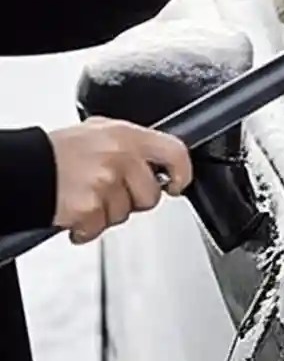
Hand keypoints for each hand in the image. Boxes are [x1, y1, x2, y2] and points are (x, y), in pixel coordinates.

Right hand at [48, 117, 193, 244]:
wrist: (24, 168)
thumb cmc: (60, 151)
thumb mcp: (101, 132)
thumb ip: (132, 144)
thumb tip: (159, 161)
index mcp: (127, 136)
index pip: (175, 153)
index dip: (181, 173)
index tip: (175, 184)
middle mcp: (120, 157)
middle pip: (150, 195)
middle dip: (133, 199)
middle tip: (110, 190)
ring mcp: (105, 183)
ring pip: (125, 214)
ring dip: (107, 212)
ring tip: (87, 195)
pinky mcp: (90, 208)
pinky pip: (101, 228)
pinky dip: (88, 227)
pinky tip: (76, 211)